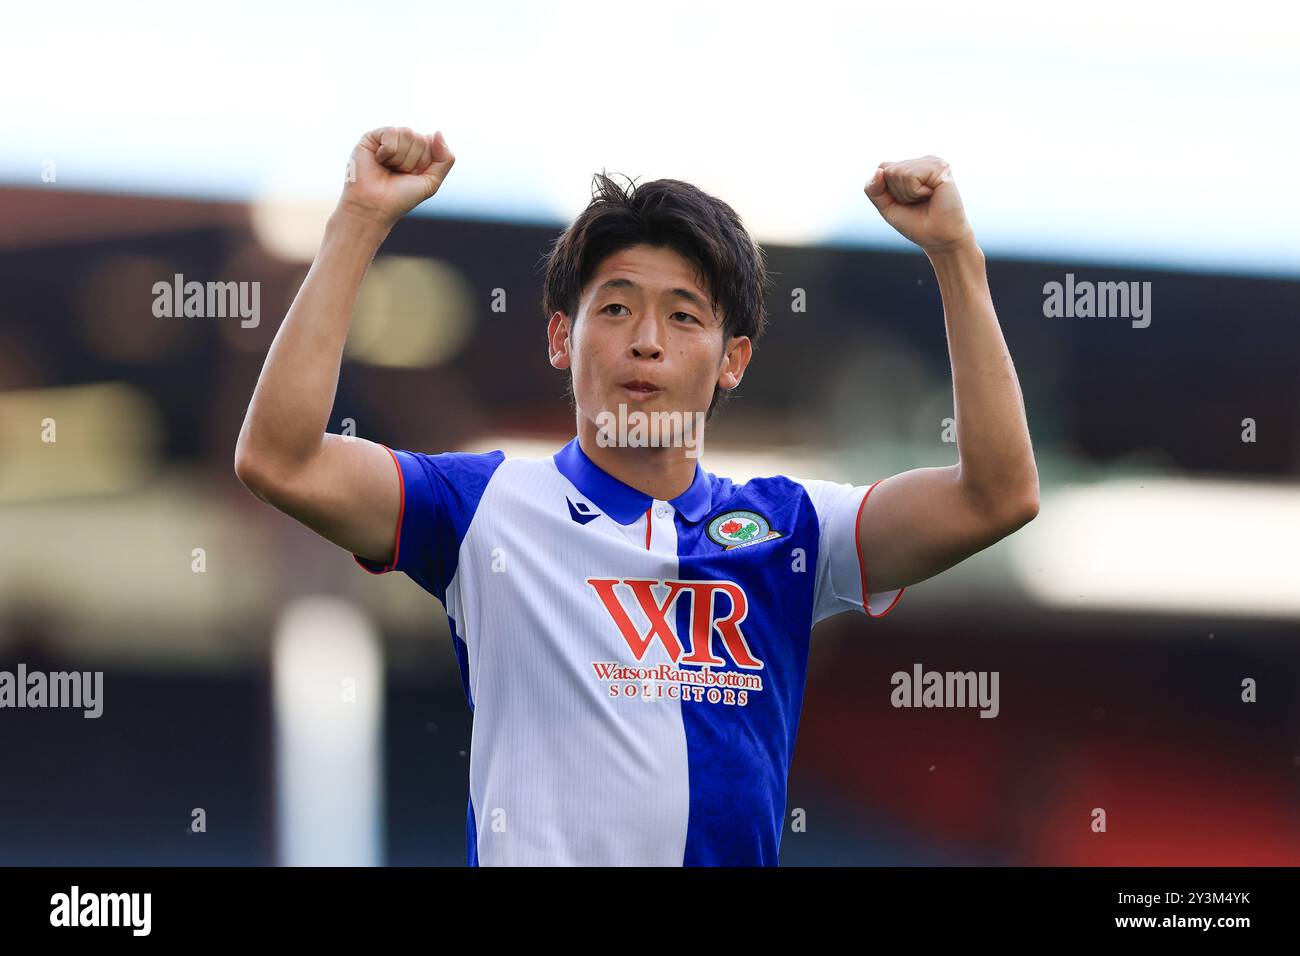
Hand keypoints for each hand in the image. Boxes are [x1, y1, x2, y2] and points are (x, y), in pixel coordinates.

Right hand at [338, 127, 455, 227]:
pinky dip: (388, 151)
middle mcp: (403, 144)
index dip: (425, 163)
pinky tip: (379, 160)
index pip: (432, 143)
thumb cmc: (401, 197)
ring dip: (400, 158)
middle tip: (399, 174)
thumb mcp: (431, 182)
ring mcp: (387, 139)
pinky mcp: (371, 137)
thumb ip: (445, 159)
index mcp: (418, 153)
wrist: (375, 207)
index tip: (413, 176)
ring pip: (407, 134)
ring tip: (389, 168)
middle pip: (420, 138)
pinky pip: (392, 133)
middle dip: (412, 161)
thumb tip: (438, 132)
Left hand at [865, 155, 973, 253]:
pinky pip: (911, 176)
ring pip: (898, 172)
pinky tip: (931, 195)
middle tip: (917, 202)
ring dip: (907, 194)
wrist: (939, 239)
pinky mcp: (940, 167)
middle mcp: (923, 161)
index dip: (887, 190)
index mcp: (912, 166)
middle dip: (897, 193)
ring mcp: (932, 162)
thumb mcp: (886, 206)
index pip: (882, 167)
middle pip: (888, 170)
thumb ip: (874, 189)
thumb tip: (878, 170)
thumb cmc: (916, 223)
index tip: (906, 202)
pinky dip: (916, 192)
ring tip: (925, 199)